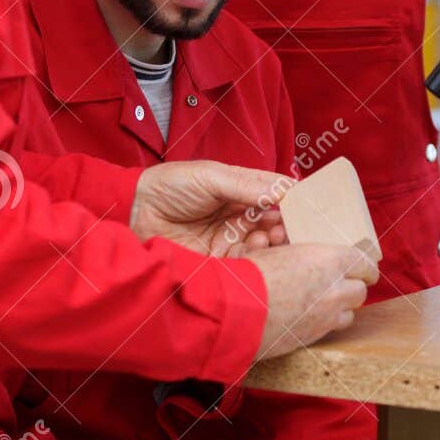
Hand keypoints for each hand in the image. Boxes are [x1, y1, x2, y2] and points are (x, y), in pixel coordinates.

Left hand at [130, 161, 290, 256]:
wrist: (134, 211)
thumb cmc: (170, 186)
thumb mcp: (211, 176)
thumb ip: (247, 185)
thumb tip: (283, 191)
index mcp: (240, 190)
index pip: (275, 196)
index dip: (291, 202)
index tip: (306, 207)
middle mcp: (239, 216)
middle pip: (274, 223)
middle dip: (286, 225)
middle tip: (289, 225)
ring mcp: (230, 239)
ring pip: (263, 244)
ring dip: (272, 241)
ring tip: (271, 236)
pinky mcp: (218, 260)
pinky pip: (245, 262)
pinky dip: (255, 256)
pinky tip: (256, 246)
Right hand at [247, 241, 376, 360]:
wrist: (236, 309)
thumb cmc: (252, 274)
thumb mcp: (279, 251)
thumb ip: (302, 255)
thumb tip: (306, 257)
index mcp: (330, 260)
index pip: (365, 263)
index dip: (365, 265)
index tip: (361, 267)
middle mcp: (335, 289)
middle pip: (361, 291)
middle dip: (353, 287)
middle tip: (340, 284)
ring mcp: (327, 317)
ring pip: (349, 314)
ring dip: (340, 308)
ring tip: (323, 303)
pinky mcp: (315, 337)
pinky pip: (330, 330)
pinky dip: (324, 323)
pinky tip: (307, 317)